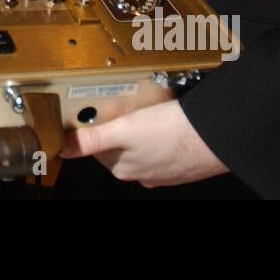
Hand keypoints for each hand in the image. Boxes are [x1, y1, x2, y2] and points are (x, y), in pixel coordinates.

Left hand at [61, 99, 228, 186]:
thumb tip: (62, 149)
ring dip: (142, 129)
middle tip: (128, 105)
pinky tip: (169, 121)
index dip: (99, 126)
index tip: (103, 111)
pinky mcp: (182, 163)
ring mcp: (164, 170)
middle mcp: (142, 174)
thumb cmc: (172, 132)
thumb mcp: (123, 130)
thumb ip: (91, 140)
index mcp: (123, 168)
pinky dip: (163, 134)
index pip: (98, 147)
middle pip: (120, 146)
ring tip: (149, 110)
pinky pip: (165, 147)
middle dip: (121, 127)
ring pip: (143, 146)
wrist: (217, 137)